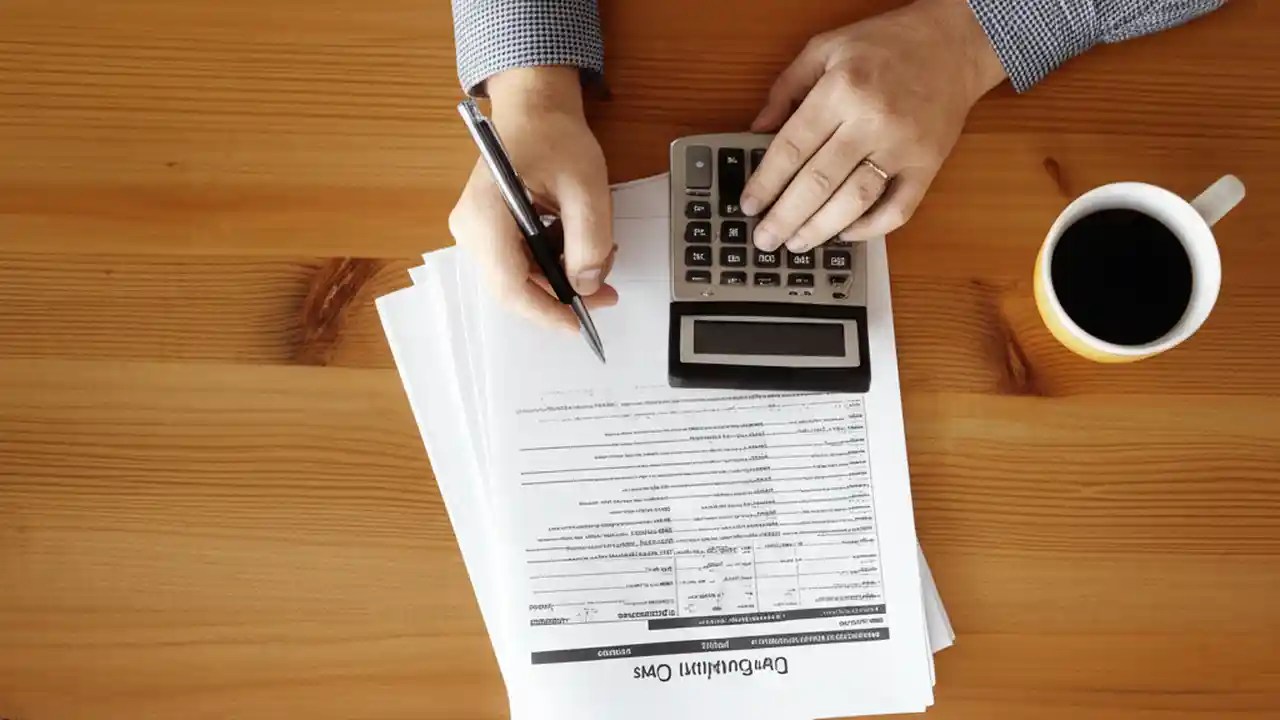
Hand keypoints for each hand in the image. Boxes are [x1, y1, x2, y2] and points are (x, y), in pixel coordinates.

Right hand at [448, 67, 616, 331]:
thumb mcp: (587, 186)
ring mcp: (475, 231)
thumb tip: (588, 286)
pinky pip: (520, 263)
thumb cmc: (554, 135)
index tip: (580, 324)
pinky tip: (578, 245)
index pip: (509, 285)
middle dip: (562, 295)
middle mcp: (470, 229)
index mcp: (486, 215)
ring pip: (520, 278)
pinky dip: (553, 263)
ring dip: (562, 277)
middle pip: (514, 287)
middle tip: (606, 290)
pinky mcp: (488, 232)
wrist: (534, 107)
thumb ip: (590, 240)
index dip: (546, 312)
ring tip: (598, 255)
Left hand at [742, 0, 1006, 252]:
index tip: (749, 206)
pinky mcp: (928, 165)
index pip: (793, 147)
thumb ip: (786, 87)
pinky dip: (871, 229)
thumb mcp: (826, 47)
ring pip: (855, 201)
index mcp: (842, 89)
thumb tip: (756, 130)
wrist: (954, 43)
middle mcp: (872, 121)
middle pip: (819, 182)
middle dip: (786, 217)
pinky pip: (899, 209)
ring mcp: (903, 146)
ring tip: (797, 243)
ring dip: (821, 229)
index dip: (766, 182)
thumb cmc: (886, 43)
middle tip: (765, 239)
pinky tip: (845, 233)